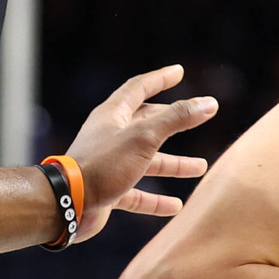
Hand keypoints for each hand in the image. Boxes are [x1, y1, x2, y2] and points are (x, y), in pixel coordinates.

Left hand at [65, 65, 217, 242]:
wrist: (68, 204)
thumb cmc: (103, 165)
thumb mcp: (145, 137)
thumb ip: (177, 119)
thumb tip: (210, 103)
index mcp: (113, 116)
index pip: (138, 88)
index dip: (160, 79)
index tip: (178, 72)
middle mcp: (110, 137)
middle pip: (146, 124)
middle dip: (173, 123)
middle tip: (197, 118)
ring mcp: (109, 165)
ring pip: (148, 162)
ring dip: (174, 165)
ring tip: (200, 168)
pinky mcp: (109, 190)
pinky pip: (138, 194)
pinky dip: (157, 200)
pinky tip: (176, 206)